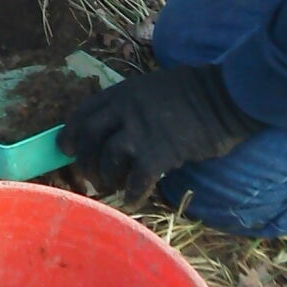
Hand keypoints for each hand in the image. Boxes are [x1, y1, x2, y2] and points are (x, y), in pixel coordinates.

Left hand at [57, 65, 259, 204]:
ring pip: (107, 159)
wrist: (220, 99)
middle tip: (88, 174)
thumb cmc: (190, 92)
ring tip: (112, 186)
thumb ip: (129, 104)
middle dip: (84, 159)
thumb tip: (113, 126)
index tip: (66, 147)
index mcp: (120, 92)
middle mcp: (123, 110)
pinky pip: (136, 179)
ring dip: (106, 177)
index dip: (71, 133)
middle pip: (89, 137)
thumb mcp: (149, 87)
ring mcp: (139, 132)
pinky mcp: (158, 153)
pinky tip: (132, 199)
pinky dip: (132, 193)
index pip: (83, 112)